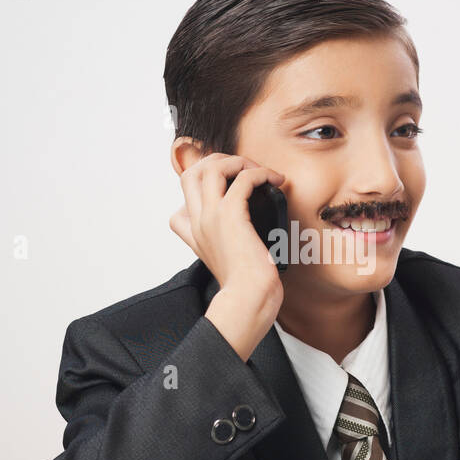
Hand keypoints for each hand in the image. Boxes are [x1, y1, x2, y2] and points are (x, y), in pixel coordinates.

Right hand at [170, 151, 286, 360]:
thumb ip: (229, 237)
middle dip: (219, 160)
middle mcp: (197, 220)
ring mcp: (211, 216)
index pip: (184, 191)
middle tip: (246, 168)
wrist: (247, 299)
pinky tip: (274, 180)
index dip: (204, 177)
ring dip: (238, 161)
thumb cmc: (244, 284)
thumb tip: (251, 223)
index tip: (231, 181)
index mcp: (193, 229)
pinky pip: (243, 178)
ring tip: (259, 171)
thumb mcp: (229, 257)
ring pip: (212, 167)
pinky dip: (260, 173)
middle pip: (193, 170)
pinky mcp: (230, 216)